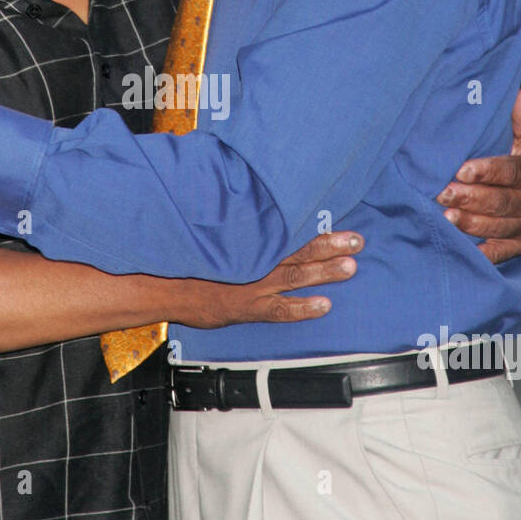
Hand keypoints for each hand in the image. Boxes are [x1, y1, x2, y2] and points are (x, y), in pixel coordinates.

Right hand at [176, 231, 362, 328]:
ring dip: (324, 271)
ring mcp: (253, 285)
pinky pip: (279, 309)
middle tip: (356, 241)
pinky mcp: (246, 307)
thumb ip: (236, 225)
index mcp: (250, 240)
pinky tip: (324, 305)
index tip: (337, 215)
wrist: (164, 285)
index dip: (314, 225)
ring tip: (350, 267)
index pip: (287, 228)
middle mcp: (255, 259)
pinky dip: (302, 308)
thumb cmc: (188, 258)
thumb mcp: (212, 234)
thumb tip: (255, 209)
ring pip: (295, 276)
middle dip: (330, 245)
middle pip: (298, 250)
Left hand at [436, 88, 520, 264]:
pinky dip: (480, 253)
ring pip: (496, 226)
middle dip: (470, 198)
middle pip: (499, 201)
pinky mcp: (517, 247)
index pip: (510, 172)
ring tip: (445, 217)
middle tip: (443, 193)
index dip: (486, 171)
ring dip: (470, 223)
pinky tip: (460, 248)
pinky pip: (498, 253)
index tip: (462, 170)